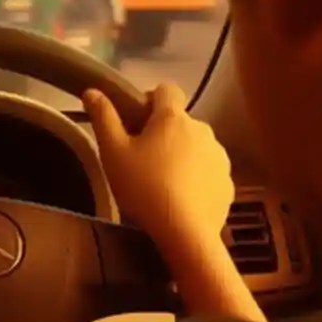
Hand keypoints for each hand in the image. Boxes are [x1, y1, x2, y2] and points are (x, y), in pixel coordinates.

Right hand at [83, 82, 233, 248]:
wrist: (185, 232)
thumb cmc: (143, 186)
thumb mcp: (112, 152)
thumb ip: (103, 117)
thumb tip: (92, 91)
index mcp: (172, 117)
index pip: (166, 89)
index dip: (149, 98)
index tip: (136, 119)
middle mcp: (202, 129)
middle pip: (179, 121)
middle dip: (162, 132)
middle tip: (141, 157)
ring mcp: (219, 156)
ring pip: (195, 145)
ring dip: (181, 154)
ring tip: (162, 181)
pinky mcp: (229, 182)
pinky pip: (208, 170)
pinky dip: (196, 177)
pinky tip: (180, 198)